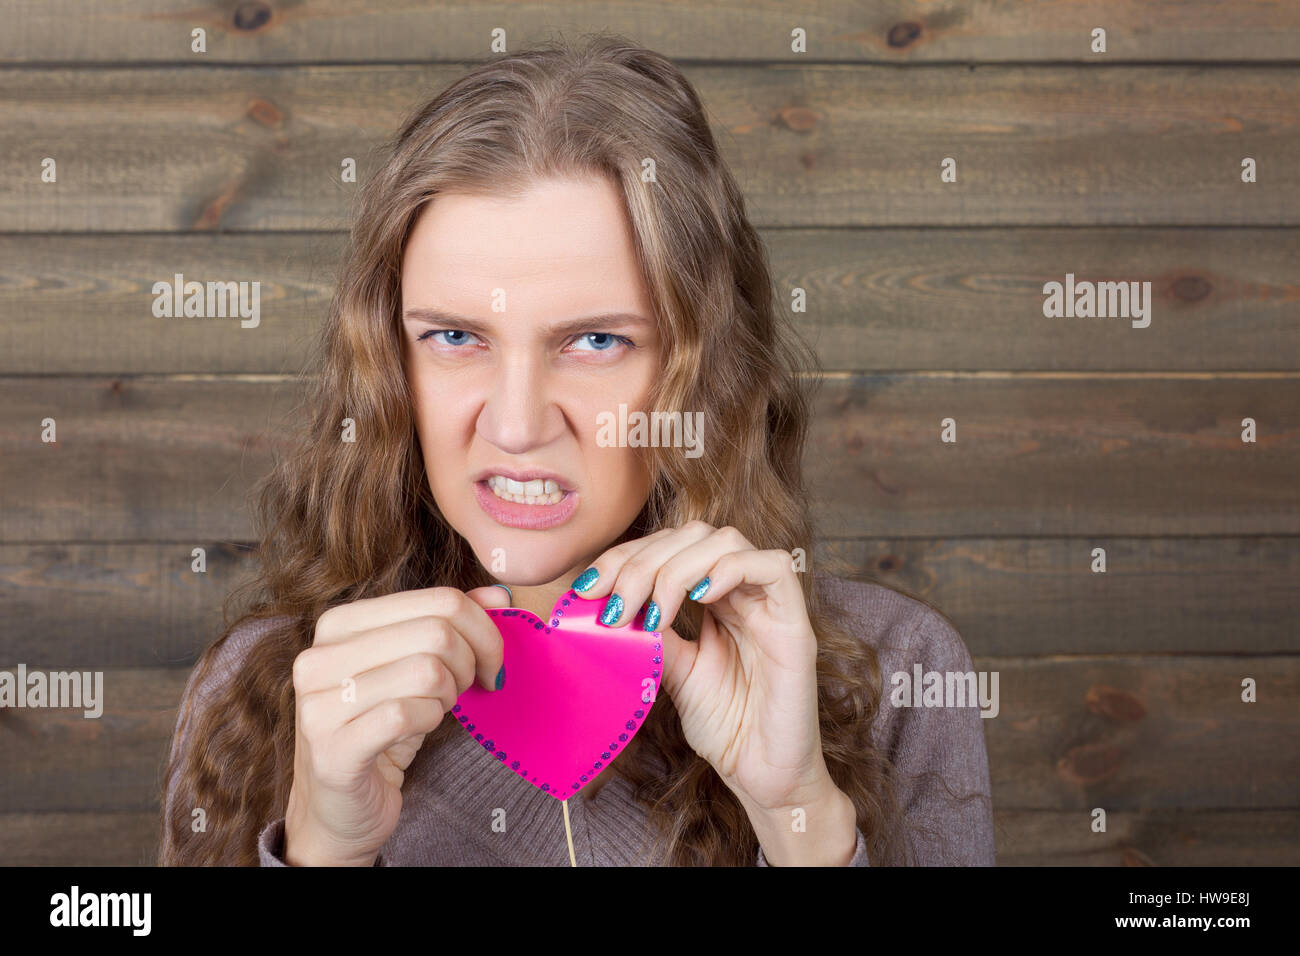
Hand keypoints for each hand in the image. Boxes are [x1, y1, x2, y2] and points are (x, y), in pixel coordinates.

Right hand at [283, 585, 508, 865]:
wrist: (338, 811)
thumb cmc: (380, 731)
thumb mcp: (415, 667)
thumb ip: (452, 625)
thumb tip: (500, 596)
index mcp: (339, 624)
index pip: (438, 600)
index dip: (483, 630)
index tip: (490, 662)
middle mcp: (319, 656)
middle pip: (438, 631)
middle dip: (470, 663)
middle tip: (466, 690)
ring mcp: (318, 703)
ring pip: (427, 671)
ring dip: (449, 696)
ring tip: (437, 710)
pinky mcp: (332, 749)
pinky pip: (408, 715)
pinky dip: (430, 721)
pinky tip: (420, 730)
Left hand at [575, 522, 855, 861]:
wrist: (763, 776)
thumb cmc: (725, 726)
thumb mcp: (672, 671)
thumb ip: (650, 634)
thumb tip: (606, 604)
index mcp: (715, 598)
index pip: (670, 547)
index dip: (626, 556)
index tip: (588, 589)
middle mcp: (743, 592)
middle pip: (693, 535)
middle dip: (642, 561)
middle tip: (612, 604)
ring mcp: (771, 604)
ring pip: (727, 541)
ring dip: (676, 567)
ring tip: (650, 612)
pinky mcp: (795, 624)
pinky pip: (774, 567)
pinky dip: (730, 570)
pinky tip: (698, 597)